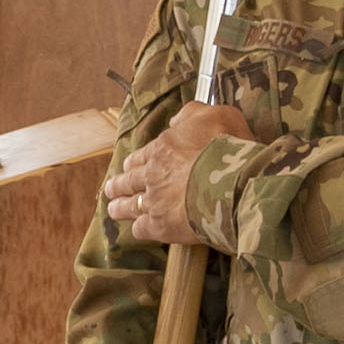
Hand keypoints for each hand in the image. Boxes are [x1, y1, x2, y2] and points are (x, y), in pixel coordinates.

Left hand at [105, 101, 250, 245]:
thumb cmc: (227, 147)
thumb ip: (192, 114)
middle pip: (128, 180)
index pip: (141, 156)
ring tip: (113, 209)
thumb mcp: (216, 115)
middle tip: (111, 188)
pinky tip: (140, 229)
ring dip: (119, 207)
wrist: (231, 182)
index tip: (129, 166)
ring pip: (128, 205)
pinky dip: (139, 229)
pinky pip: (141, 229)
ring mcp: (154, 200)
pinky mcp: (160, 225)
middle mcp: (153, 173)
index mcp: (163, 148)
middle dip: (118, 184)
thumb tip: (176, 121)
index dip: (134, 162)